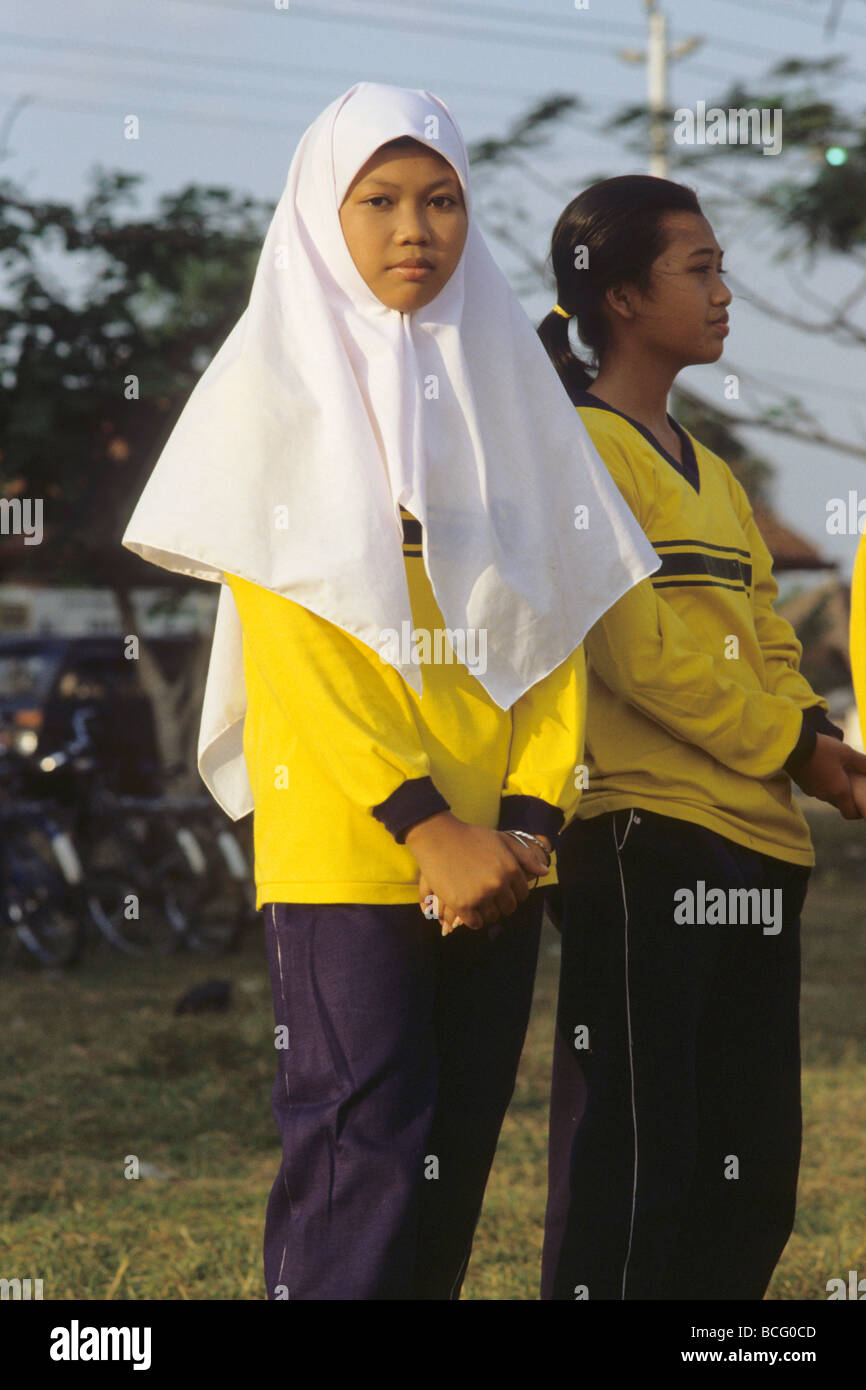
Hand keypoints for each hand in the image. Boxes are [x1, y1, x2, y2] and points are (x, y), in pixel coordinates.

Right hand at [407, 812, 549, 931]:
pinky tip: (468, 910)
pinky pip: (475, 923)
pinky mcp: (462, 904)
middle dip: (501, 904)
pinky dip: (473, 920)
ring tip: (477, 901)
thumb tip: (545, 871)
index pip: (522, 894)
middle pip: (509, 908)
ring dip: (486, 912)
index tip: (502, 889)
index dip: (513, 892)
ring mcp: (480, 895)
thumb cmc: (471, 836)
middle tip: (489, 896)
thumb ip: (525, 856)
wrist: (439, 838)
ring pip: (492, 917)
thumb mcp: (502, 840)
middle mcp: (498, 883)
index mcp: (510, 868)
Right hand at [793, 735, 865, 818]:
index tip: (862, 803)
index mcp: (839, 791)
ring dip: (833, 787)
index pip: (850, 813)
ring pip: (828, 794)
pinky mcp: (802, 785)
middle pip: (840, 802)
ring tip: (836, 770)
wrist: (793, 745)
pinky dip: (822, 782)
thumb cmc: (822, 749)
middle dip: (846, 794)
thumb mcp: (847, 753)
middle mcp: (825, 795)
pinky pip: (817, 788)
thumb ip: (863, 763)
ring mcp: (812, 791)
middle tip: (851, 780)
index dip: (859, 812)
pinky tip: (822, 767)